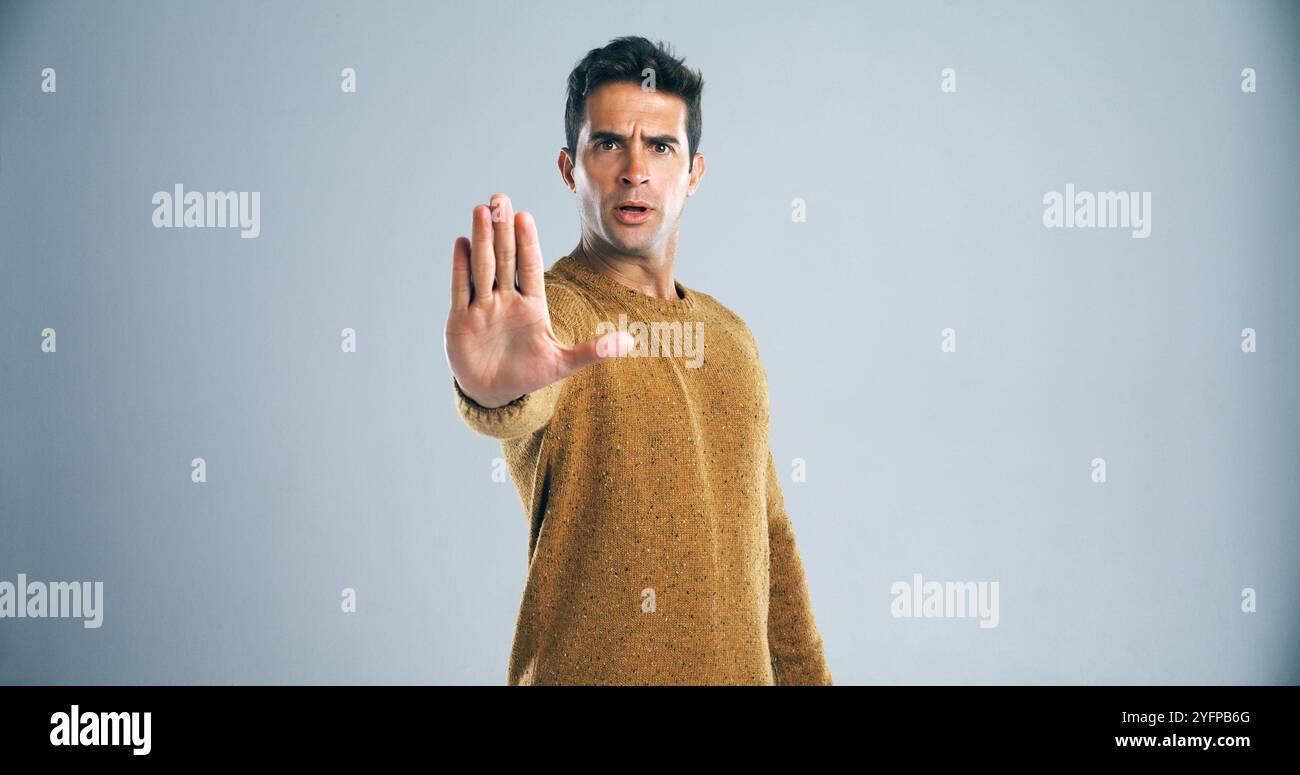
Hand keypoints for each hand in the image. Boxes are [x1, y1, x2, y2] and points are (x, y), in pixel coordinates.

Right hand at [444, 194, 632, 407]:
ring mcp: (483, 307)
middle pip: (505, 258)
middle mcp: (507, 299)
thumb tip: (631, 343)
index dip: (528, 242)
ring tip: (481, 210)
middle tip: (500, 198)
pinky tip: (462, 241)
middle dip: (502, 229)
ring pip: (483, 267)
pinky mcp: (461, 320)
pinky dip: (461, 267)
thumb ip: (594, 351)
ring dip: (482, 239)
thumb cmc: (530, 374)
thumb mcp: (564, 364)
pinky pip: (461, 289)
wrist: (495, 392)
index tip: (525, 217)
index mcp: (533, 305)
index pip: (530, 266)